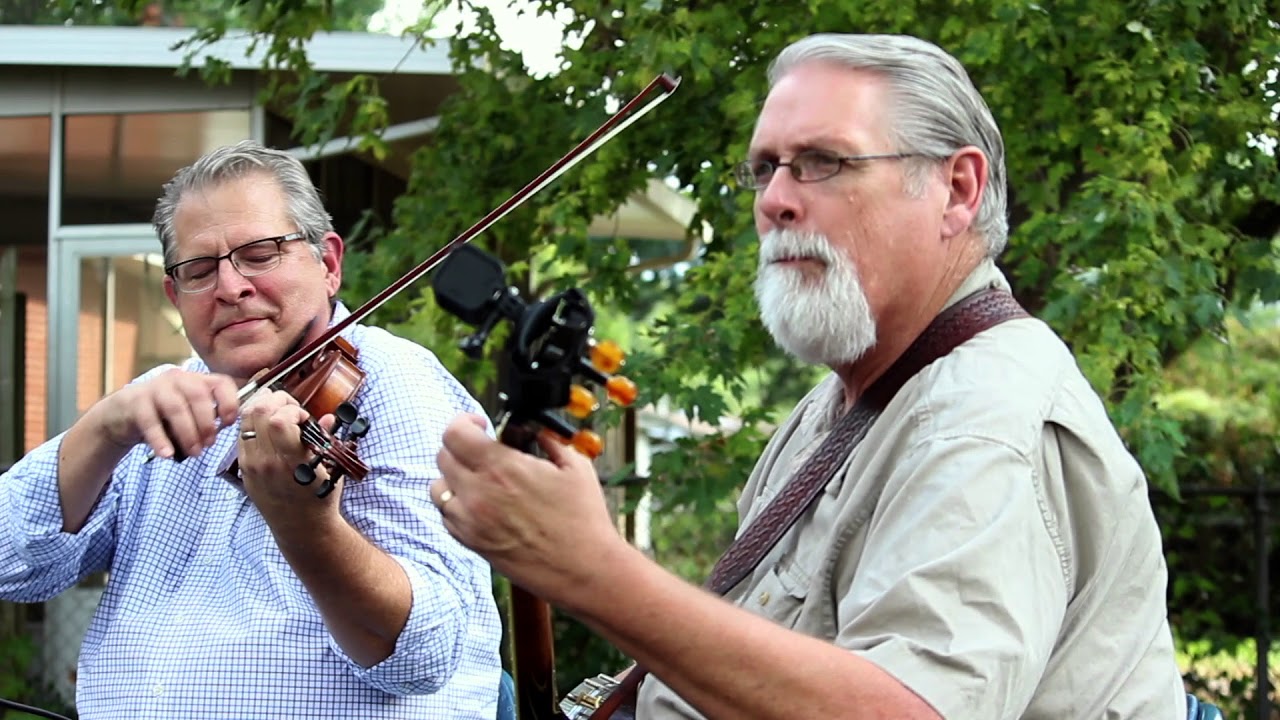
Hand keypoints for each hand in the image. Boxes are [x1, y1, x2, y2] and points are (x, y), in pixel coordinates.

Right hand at [96, 368, 239, 458]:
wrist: (122, 415)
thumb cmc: (163, 416)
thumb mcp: (188, 414)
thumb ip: (207, 418)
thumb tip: (228, 431)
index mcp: (197, 380)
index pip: (221, 383)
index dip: (230, 402)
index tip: (228, 424)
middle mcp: (178, 379)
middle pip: (198, 395)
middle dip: (207, 423)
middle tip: (208, 444)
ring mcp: (155, 388)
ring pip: (176, 408)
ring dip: (188, 433)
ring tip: (193, 452)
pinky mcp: (135, 401)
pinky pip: (150, 421)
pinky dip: (160, 440)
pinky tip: (167, 455)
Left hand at [236, 389, 340, 527]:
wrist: (301, 528)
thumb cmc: (319, 498)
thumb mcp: (329, 468)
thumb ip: (326, 438)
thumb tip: (327, 417)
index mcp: (292, 462)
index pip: (279, 419)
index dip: (293, 409)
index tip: (304, 417)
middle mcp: (266, 462)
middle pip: (257, 412)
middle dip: (276, 400)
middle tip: (289, 407)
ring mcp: (251, 465)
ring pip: (245, 419)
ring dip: (262, 408)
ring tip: (278, 412)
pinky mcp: (243, 469)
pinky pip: (241, 435)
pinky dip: (253, 423)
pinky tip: (268, 427)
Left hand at [433, 414, 623, 603]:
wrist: (583, 570)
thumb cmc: (583, 520)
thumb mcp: (576, 466)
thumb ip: (549, 440)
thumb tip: (533, 429)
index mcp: (502, 468)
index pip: (455, 433)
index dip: (464, 421)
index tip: (480, 424)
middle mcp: (478, 494)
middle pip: (443, 456)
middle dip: (461, 446)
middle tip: (482, 450)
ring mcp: (471, 521)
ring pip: (438, 487)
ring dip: (453, 476)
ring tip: (478, 478)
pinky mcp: (471, 543)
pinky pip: (447, 516)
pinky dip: (457, 504)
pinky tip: (480, 504)